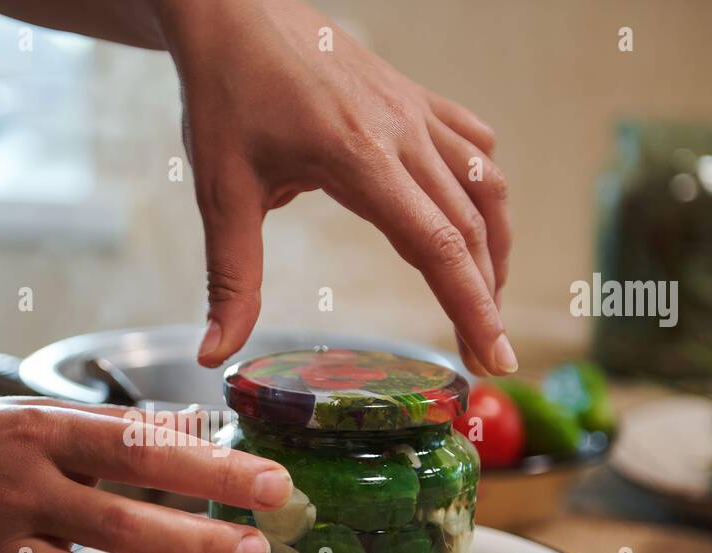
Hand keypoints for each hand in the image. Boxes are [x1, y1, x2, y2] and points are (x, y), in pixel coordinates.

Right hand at [0, 398, 290, 552]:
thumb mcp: (25, 415)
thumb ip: (109, 427)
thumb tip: (196, 424)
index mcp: (36, 435)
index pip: (140, 448)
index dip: (213, 467)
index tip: (271, 483)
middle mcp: (18, 495)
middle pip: (123, 525)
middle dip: (200, 540)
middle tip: (254, 550)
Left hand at [157, 0, 513, 376]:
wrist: (234, 9)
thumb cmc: (225, 95)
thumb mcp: (220, 193)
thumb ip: (230, 279)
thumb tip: (216, 353)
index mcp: (360, 160)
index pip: (438, 248)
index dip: (472, 309)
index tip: (496, 359)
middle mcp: (403, 134)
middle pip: (470, 228)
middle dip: (486, 298)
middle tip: (489, 355)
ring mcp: (415, 110)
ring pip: (484, 186)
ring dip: (494, 246)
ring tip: (486, 297)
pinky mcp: (413, 96)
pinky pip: (470, 145)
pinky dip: (483, 189)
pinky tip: (474, 218)